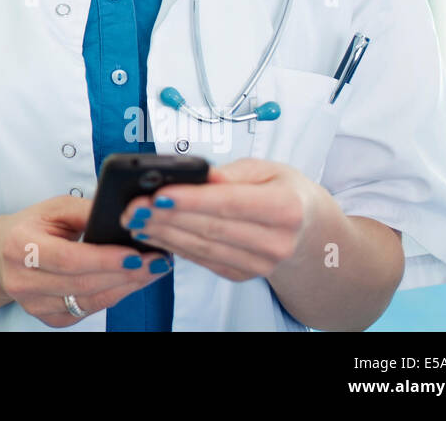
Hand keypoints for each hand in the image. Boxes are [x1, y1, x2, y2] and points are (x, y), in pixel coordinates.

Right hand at [0, 195, 172, 327]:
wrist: (0, 253)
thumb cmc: (32, 226)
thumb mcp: (54, 208)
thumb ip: (86, 210)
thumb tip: (124, 216)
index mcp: (21, 245)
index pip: (68, 258)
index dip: (105, 259)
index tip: (136, 254)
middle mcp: (22, 279)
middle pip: (82, 283)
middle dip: (125, 273)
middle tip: (156, 261)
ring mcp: (33, 304)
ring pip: (88, 301)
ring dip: (125, 287)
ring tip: (151, 271)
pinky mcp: (47, 318)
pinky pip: (86, 312)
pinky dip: (112, 297)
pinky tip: (128, 283)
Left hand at [117, 158, 317, 282]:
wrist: (312, 236)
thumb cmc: (286, 193)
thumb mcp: (268, 169)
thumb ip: (232, 172)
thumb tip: (197, 175)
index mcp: (286, 208)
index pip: (230, 204)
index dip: (192, 200)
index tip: (158, 194)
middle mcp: (275, 242)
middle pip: (210, 228)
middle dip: (166, 217)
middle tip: (133, 207)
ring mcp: (259, 264)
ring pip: (202, 248)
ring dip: (163, 234)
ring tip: (135, 220)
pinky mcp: (242, 275)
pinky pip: (202, 260)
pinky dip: (173, 247)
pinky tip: (152, 234)